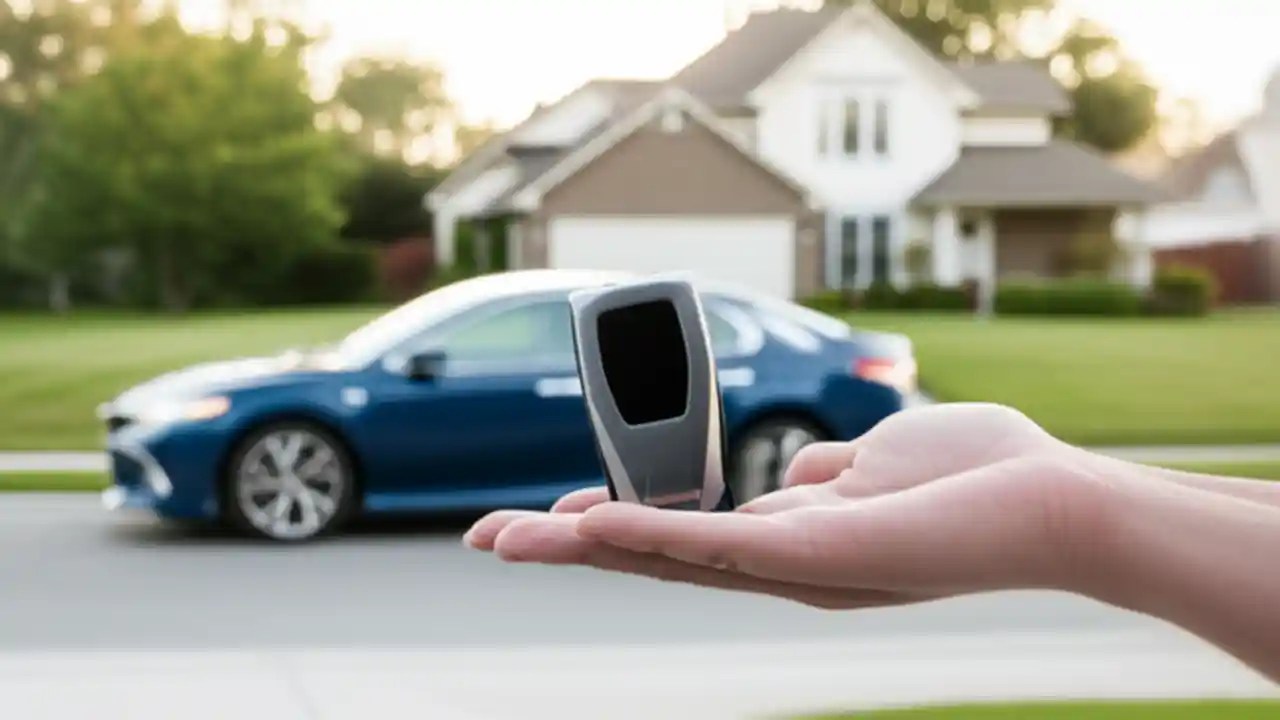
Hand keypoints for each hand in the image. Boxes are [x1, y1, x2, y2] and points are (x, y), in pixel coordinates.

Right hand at [464, 403, 1113, 608]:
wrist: (1052, 504)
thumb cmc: (977, 476)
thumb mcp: (880, 459)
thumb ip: (827, 470)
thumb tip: (798, 472)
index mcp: (793, 536)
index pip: (684, 532)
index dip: (617, 525)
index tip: (558, 511)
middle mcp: (781, 563)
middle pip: (656, 554)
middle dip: (570, 545)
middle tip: (490, 538)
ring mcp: (794, 566)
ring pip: (667, 556)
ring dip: (584, 544)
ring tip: (509, 537)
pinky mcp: (815, 556)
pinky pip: (715, 543)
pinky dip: (647, 534)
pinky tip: (588, 525)